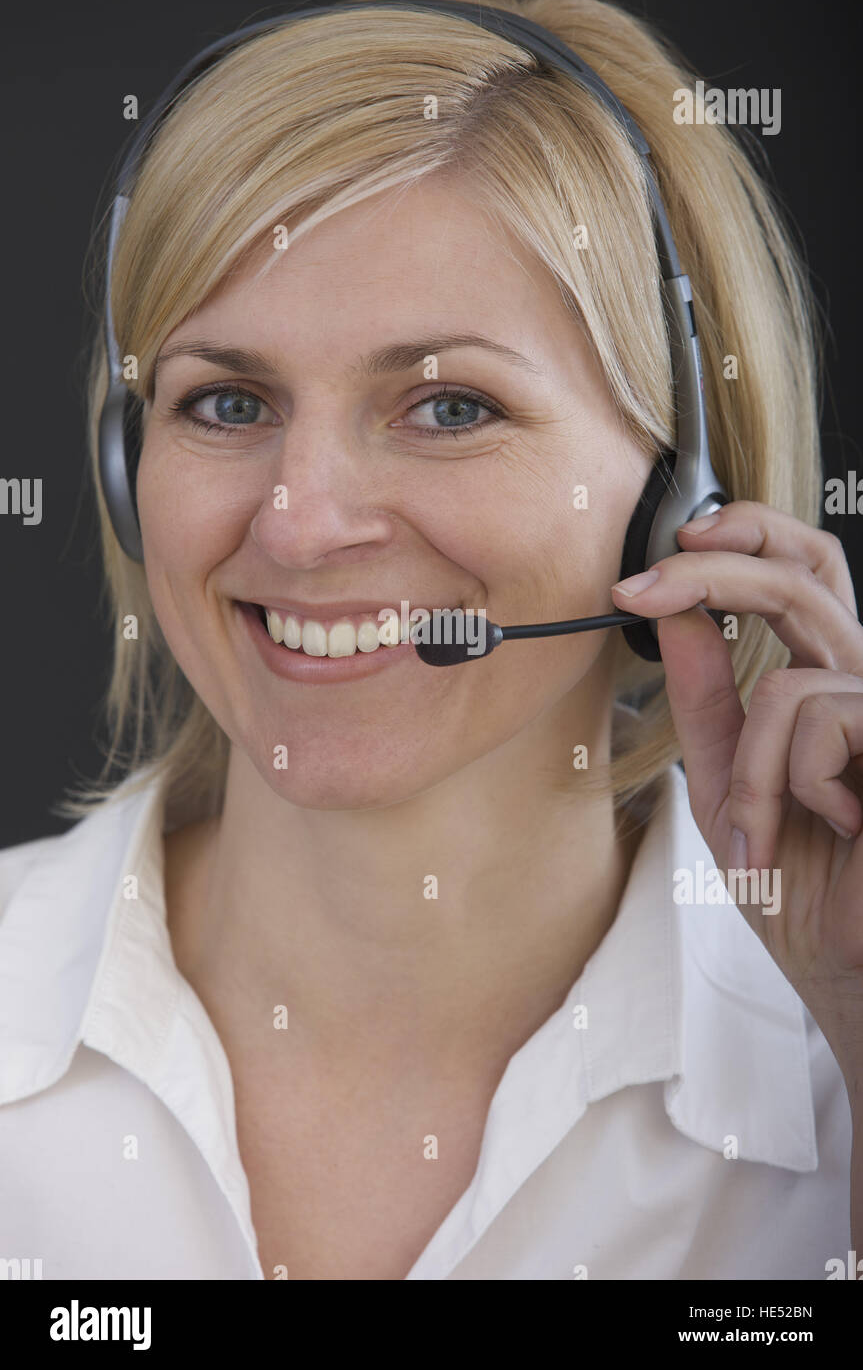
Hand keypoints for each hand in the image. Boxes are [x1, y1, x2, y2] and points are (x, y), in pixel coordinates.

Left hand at [611, 500, 862, 1100]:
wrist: (848, 967)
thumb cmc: (796, 882)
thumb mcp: (726, 784)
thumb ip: (707, 700)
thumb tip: (677, 617)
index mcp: (826, 679)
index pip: (805, 568)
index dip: (749, 531)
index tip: (672, 541)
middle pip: (805, 573)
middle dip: (712, 571)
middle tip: (641, 591)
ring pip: (793, 685)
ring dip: (751, 772)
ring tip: (761, 836)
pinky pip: (820, 721)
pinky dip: (789, 786)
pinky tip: (835, 830)